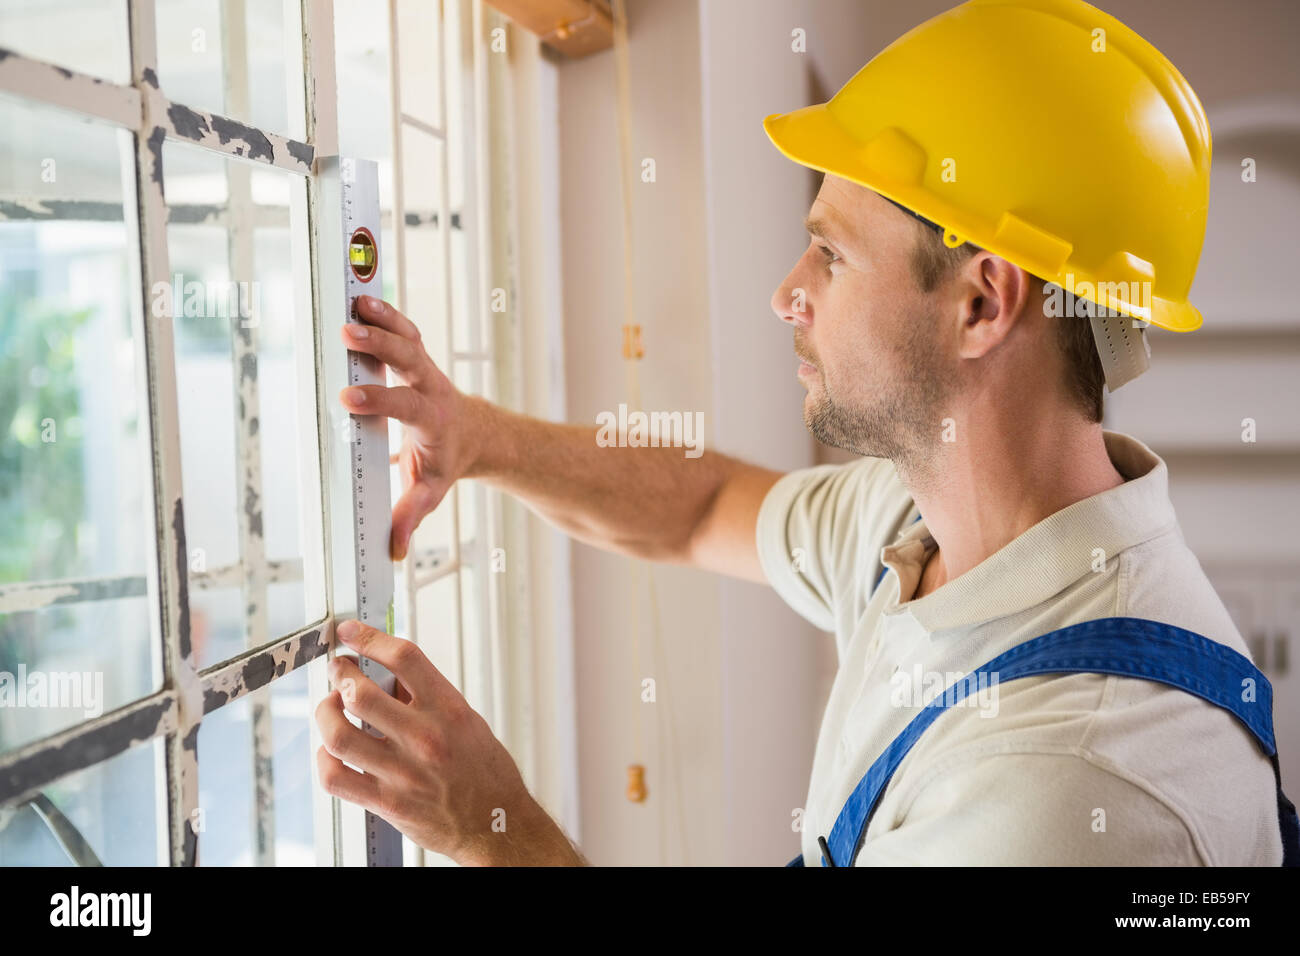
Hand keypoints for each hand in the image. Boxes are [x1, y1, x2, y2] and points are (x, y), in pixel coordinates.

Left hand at [314, 619, 583, 865]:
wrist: (497, 823)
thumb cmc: (486, 773)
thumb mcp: (466, 720)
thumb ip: (428, 697)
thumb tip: (390, 674)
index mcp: (449, 711)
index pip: (404, 659)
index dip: (370, 638)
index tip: (353, 632)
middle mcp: (425, 739)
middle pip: (361, 693)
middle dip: (340, 674)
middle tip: (339, 670)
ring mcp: (402, 773)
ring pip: (339, 734)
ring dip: (325, 712)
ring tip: (330, 706)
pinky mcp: (387, 803)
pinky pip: (336, 777)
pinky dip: (324, 758)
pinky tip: (330, 750)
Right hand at [339, 295, 477, 559]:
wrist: (477, 435)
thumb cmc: (447, 462)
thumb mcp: (431, 489)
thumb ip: (411, 515)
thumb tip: (393, 551)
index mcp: (432, 420)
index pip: (405, 406)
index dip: (378, 400)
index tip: (347, 397)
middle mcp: (432, 388)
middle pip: (409, 361)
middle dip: (381, 346)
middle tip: (348, 334)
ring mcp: (426, 369)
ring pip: (408, 338)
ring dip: (383, 320)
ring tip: (354, 305)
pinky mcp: (418, 356)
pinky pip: (404, 330)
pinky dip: (386, 313)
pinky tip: (362, 299)